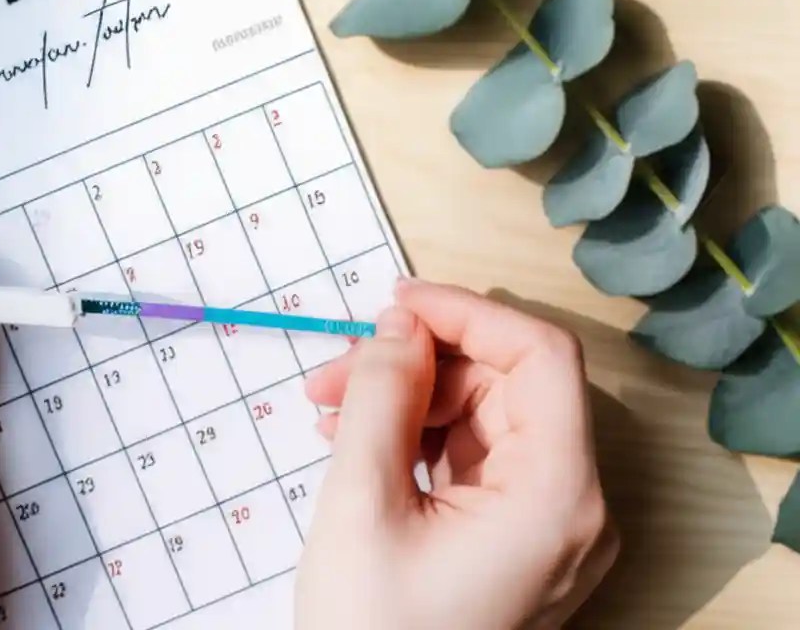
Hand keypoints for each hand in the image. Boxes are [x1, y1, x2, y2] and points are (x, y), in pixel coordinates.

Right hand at [296, 280, 617, 629]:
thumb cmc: (371, 629)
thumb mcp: (361, 504)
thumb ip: (383, 398)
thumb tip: (398, 326)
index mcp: (557, 495)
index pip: (538, 357)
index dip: (467, 313)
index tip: (393, 302)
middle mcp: (570, 507)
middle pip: (505, 387)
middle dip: (416, 365)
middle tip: (333, 374)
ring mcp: (545, 528)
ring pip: (483, 420)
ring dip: (406, 400)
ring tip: (328, 410)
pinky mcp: (513, 542)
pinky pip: (473, 462)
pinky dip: (416, 439)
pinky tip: (355, 440)